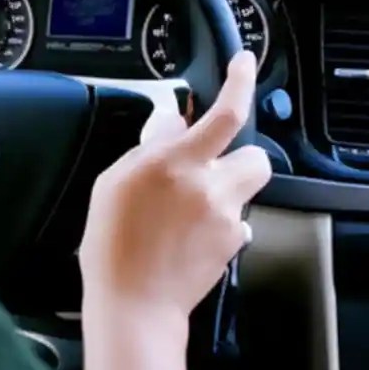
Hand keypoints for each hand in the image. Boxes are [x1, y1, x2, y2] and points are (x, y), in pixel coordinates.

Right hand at [79, 51, 270, 368]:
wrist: (134, 305)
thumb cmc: (113, 247)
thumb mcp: (115, 182)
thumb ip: (151, 146)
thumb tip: (171, 120)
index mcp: (176, 163)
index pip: (226, 113)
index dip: (241, 82)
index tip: (244, 64)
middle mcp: (209, 187)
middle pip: (255, 153)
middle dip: (238, 156)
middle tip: (211, 167)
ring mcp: (226, 217)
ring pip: (248, 187)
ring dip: (229, 189)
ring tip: (196, 207)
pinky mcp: (234, 243)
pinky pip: (240, 221)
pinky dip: (222, 223)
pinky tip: (192, 235)